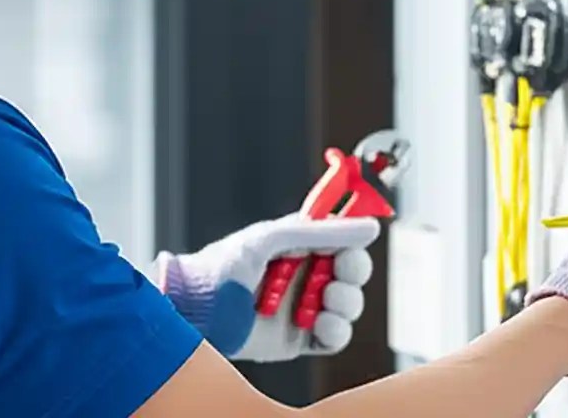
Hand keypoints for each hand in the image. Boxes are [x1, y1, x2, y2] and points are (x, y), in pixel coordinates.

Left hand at [152, 214, 380, 362]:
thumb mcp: (271, 239)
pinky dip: (336, 330)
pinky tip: (320, 323)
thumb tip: (370, 227)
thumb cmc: (225, 267)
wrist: (196, 309)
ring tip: (325, 299)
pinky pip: (335, 337)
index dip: (353, 242)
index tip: (354, 243)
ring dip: (346, 301)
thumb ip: (320, 233)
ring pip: (349, 305)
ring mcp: (303, 307)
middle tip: (339, 272)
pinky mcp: (300, 339)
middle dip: (354, 272)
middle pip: (352, 273)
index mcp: (297, 246)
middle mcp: (304, 275)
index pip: (341, 240)